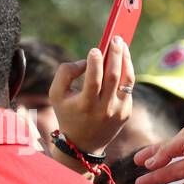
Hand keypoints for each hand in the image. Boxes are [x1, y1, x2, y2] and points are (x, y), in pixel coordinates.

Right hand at [49, 36, 134, 155]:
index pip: (94, 80)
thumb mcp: (56, 95)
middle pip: (113, 76)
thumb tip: (84, 61)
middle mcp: (104, 109)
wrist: (82, 145)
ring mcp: (118, 111)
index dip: (95, 63)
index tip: (95, 49)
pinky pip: (128, 88)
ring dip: (126, 60)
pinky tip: (121, 61)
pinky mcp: (126, 112)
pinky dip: (125, 72)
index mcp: (85, 105)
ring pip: (126, 80)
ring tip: (122, 45)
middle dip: (115, 54)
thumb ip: (65, 73)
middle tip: (115, 39)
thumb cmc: (67, 114)